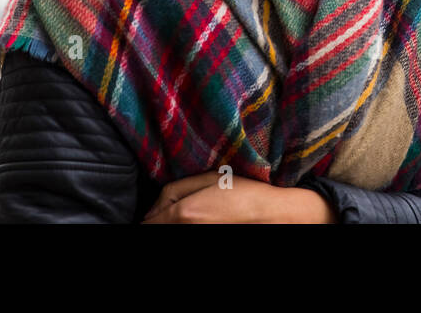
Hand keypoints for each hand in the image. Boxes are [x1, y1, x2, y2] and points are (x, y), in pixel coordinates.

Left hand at [142, 171, 335, 223]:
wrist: (272, 215)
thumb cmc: (244, 194)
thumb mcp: (208, 179)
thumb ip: (174, 190)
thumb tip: (153, 208)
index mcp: (184, 214)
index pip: (147, 224)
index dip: (151, 214)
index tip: (160, 208)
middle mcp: (186, 233)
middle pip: (156, 229)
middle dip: (160, 220)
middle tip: (178, 209)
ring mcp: (196, 239)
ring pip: (170, 234)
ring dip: (173, 225)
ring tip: (195, 216)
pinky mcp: (206, 242)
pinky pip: (184, 237)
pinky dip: (188, 229)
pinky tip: (203, 221)